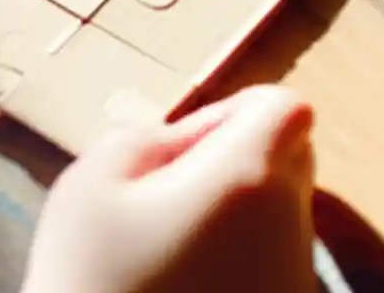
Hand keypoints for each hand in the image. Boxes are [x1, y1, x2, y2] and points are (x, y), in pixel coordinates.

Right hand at [21, 86, 316, 292]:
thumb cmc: (88, 283)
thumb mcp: (89, 185)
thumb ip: (146, 137)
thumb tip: (188, 143)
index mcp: (248, 180)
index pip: (284, 108)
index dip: (231, 112)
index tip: (180, 149)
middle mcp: (291, 231)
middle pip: (293, 160)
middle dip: (238, 159)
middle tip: (166, 195)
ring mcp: (295, 284)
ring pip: (282, 216)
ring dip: (236, 215)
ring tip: (166, 252)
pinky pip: (272, 267)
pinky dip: (238, 262)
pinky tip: (183, 287)